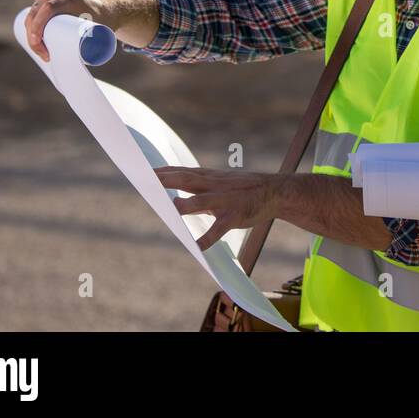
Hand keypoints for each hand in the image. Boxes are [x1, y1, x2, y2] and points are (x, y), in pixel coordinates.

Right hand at [24, 0, 110, 62]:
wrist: (109, 7)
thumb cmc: (104, 20)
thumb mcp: (100, 30)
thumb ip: (94, 47)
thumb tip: (77, 69)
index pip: (48, 9)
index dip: (38, 26)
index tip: (38, 45)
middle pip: (36, 13)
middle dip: (33, 36)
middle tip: (44, 56)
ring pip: (33, 13)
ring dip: (30, 32)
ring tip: (42, 50)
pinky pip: (34, 10)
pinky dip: (31, 24)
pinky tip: (30, 36)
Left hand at [155, 166, 286, 250]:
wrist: (274, 192)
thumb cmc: (242, 190)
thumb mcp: (219, 185)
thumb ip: (197, 191)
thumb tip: (174, 199)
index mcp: (210, 177)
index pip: (183, 171)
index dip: (164, 171)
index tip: (143, 170)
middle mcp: (215, 185)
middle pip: (188, 180)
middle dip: (168, 180)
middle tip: (147, 180)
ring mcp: (226, 200)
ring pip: (203, 201)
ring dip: (187, 204)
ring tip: (172, 207)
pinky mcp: (235, 216)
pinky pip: (219, 228)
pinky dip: (208, 238)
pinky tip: (196, 247)